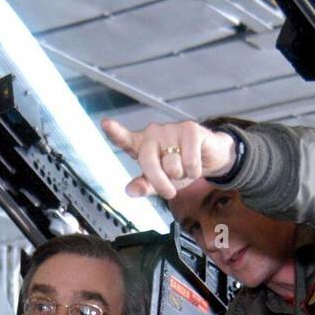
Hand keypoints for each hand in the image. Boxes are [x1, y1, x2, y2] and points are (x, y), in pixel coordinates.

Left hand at [101, 118, 237, 199]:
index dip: (115, 132)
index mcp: (141, 145)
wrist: (209, 158)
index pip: (124, 139)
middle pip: (149, 163)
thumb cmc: (180, 168)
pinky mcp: (190, 129)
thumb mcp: (160, 183)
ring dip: (182, 175)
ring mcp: (171, 129)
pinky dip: (194, 171)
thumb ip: (145, 186)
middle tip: (169, 191)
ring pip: (172, 166)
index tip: (106, 124)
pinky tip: (196, 163)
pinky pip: (189, 162)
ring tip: (185, 167)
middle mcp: (153, 133)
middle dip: (161, 183)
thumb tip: (130, 190)